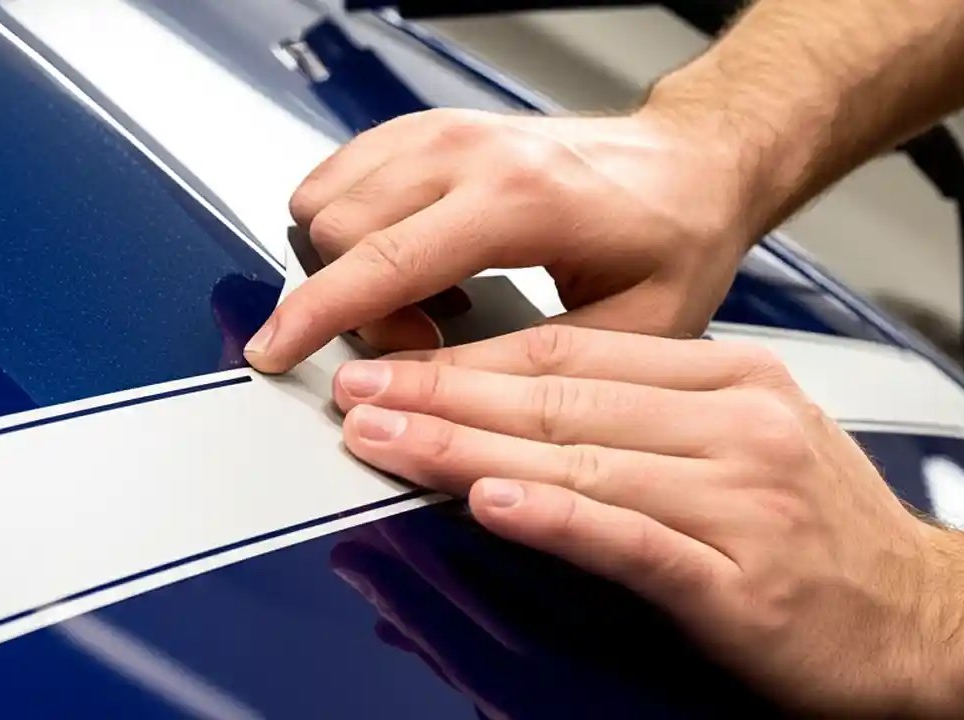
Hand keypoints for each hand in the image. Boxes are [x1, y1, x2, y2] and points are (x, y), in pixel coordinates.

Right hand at [244, 107, 765, 372]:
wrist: (690, 166)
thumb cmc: (672, 240)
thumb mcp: (626, 332)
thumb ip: (519, 368)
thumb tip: (424, 399)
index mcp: (518, 199)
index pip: (379, 261)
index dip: (313, 316)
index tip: (273, 352)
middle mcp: (470, 150)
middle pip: (336, 230)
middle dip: (351, 306)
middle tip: (424, 343)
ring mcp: (447, 129)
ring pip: (328, 195)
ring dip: (350, 266)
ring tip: (425, 304)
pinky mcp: (435, 126)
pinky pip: (347, 172)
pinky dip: (354, 227)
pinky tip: (416, 262)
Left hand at [328, 325, 963, 717]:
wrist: (926, 619)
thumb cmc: (827, 534)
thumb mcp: (746, 439)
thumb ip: (648, 414)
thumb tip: (527, 406)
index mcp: (732, 379)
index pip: (572, 354)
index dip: (470, 358)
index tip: (397, 366)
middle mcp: (736, 425)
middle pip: (561, 398)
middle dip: (445, 396)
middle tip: (361, 394)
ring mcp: (740, 499)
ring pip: (579, 460)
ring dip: (468, 450)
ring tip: (386, 441)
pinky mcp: (740, 580)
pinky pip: (629, 539)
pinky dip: (554, 517)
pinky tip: (490, 501)